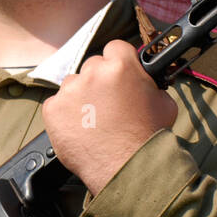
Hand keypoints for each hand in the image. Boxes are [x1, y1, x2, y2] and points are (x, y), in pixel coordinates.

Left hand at [41, 39, 177, 194]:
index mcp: (121, 66)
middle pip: (92, 66)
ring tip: (93, 120)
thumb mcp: (164, 103)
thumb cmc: (148, 138)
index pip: (115, 48)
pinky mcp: (53, 109)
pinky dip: (65, 115)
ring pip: (73, 84)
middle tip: (108, 103)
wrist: (127, 168)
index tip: (118, 74)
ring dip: (80, 97)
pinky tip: (80, 129)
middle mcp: (93, 73)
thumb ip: (149, 84)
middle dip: (99, 81)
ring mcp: (70, 91)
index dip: (118, 61)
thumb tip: (144, 81)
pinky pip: (56, 105)